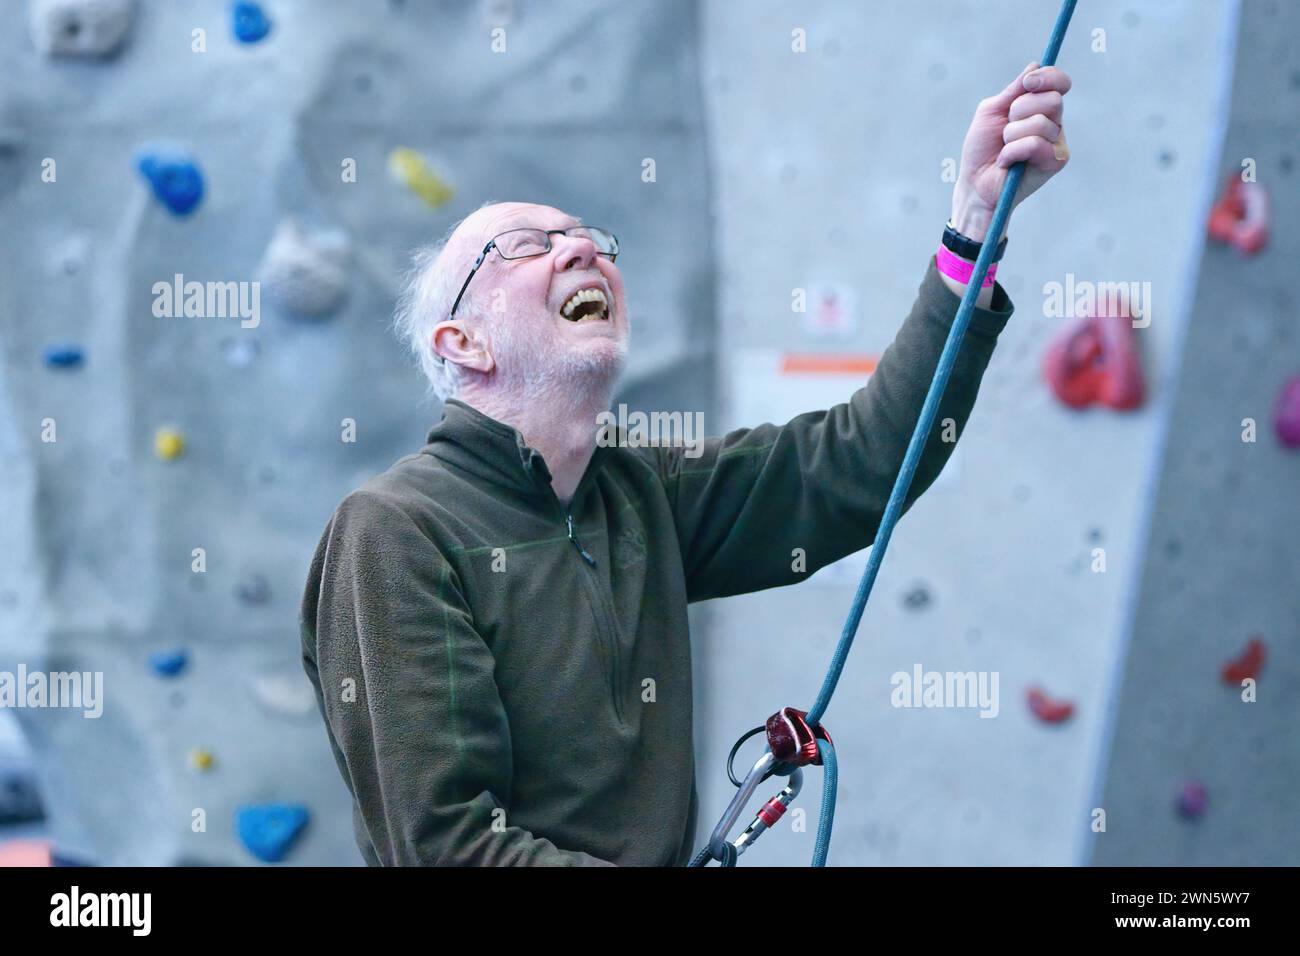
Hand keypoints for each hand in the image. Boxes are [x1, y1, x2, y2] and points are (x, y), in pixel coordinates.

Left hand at [950, 61, 1071, 241]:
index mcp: (1041, 107)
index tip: (1028, 82)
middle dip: (1019, 111)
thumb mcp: (991, 112)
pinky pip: (1035, 143)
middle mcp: (1054, 122)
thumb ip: (1012, 91)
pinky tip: (1007, 162)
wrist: (975, 184)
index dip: (1049, 77)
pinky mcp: (1056, 161)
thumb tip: (1035, 65)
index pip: (1060, 83)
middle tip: (1006, 129)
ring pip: (1040, 123)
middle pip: (1052, 100)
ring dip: (1011, 135)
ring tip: (1004, 149)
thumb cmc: (981, 150)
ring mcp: (1057, 142)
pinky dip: (1013, 151)